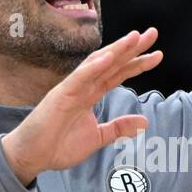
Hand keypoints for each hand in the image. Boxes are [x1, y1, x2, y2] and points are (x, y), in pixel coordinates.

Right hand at [1, 29, 163, 185]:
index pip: (118, 74)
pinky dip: (92, 67)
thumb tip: (145, 121)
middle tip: (152, 33)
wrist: (32, 157)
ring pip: (96, 64)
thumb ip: (119, 127)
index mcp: (91, 94)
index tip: (158, 54)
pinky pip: (78, 79)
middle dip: (132, 48)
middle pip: (111, 63)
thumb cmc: (59, 146)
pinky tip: (107, 57)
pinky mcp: (59, 96)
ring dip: (116, 50)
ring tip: (135, 38)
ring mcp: (71, 89)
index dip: (138, 64)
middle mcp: (83, 87)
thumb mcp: (97, 137)